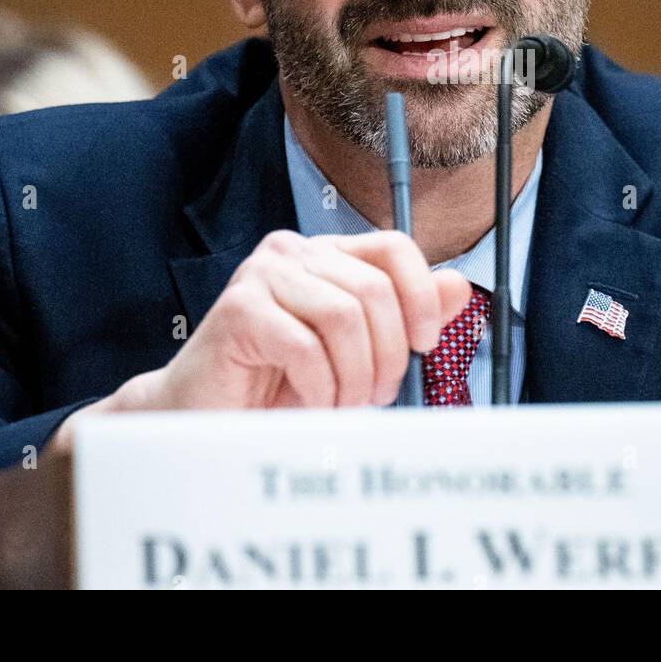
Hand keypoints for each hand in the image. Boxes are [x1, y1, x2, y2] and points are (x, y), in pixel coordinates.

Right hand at [49, 229, 470, 449]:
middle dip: (386, 354)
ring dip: (353, 376)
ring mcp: (261, 274)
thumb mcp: (356, 351)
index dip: (421, 294)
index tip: (424, 344)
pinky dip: (319, 387)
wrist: (201, 415)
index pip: (393, 246)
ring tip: (341, 405)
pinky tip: (310, 403)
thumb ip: (404, 315)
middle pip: (374, 289)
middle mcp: (293, 251)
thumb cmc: (279, 385)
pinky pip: (305, 346)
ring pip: (344, 316)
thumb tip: (459, 286)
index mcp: (325, 254)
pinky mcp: (238, 310)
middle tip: (374, 397)